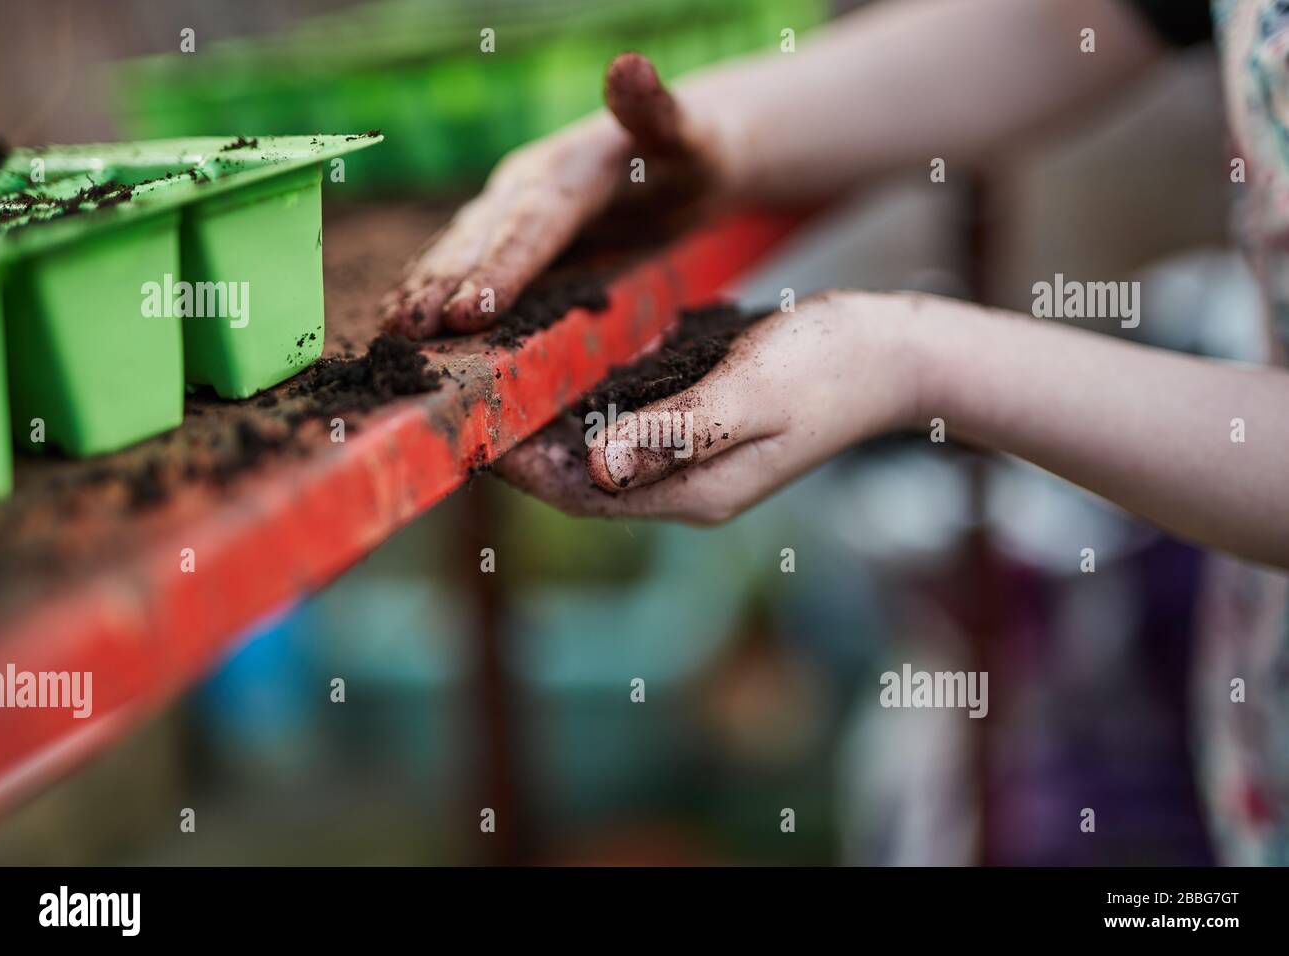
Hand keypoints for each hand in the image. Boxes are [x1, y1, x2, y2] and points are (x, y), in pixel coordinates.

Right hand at [382, 52, 729, 336]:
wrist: (685, 147)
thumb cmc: (696, 152)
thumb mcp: (691, 136)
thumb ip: (659, 113)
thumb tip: (628, 65)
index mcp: (569, 170)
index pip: (531, 227)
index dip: (499, 270)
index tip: (468, 312)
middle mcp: (529, 186)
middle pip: (480, 240)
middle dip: (442, 286)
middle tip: (409, 333)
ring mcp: (513, 207)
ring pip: (460, 248)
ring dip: (424, 288)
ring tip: (391, 330)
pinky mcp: (510, 229)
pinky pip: (464, 257)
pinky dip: (432, 284)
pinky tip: (404, 314)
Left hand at [495, 292, 923, 522]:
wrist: (893, 352)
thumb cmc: (830, 370)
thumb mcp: (751, 397)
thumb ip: (675, 431)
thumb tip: (594, 463)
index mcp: (691, 490)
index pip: (580, 492)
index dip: (518, 467)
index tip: (465, 432)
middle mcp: (682, 480)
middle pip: (578, 474)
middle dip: (520, 443)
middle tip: (461, 398)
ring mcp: (690, 451)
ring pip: (597, 443)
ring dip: (546, 415)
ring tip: (490, 376)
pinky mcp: (697, 416)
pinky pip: (626, 413)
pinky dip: (586, 391)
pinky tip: (556, 355)